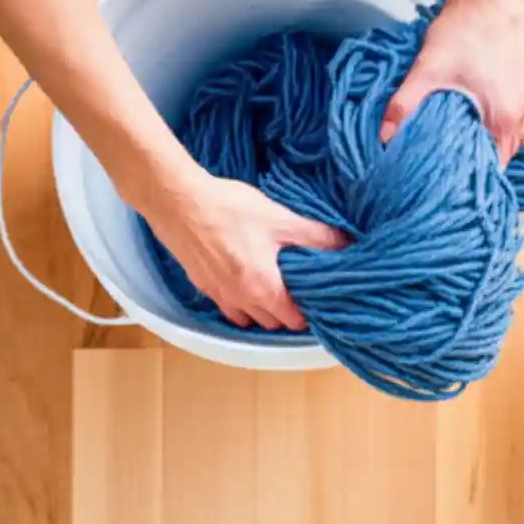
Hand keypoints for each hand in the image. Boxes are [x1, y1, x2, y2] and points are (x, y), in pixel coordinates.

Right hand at [142, 174, 346, 330]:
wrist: (177, 200)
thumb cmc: (228, 209)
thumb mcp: (279, 219)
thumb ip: (315, 236)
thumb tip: (346, 244)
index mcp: (263, 288)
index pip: (294, 320)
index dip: (310, 313)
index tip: (318, 299)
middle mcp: (240, 300)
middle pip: (272, 323)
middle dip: (288, 313)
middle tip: (300, 290)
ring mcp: (219, 295)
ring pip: (248, 318)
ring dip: (263, 311)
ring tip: (274, 287)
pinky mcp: (202, 285)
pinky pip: (228, 306)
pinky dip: (241, 302)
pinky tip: (245, 280)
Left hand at [380, 0, 523, 166]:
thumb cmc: (463, 32)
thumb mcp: (428, 69)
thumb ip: (405, 104)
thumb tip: (385, 136)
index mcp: (503, 118)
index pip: (495, 166)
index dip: (474, 175)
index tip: (455, 179)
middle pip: (507, 155)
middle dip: (483, 160)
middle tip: (458, 161)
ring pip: (520, 140)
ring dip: (499, 144)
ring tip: (474, 142)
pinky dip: (511, 127)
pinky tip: (490, 119)